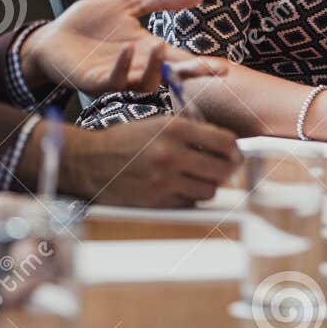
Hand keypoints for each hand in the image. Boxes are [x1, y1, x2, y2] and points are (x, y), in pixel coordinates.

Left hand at [20, 0, 228, 95]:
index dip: (202, 65)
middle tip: (209, 69)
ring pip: (145, 83)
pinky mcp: (94, 81)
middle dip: (190, 74)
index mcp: (148, 51)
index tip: (224, 68)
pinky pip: (113, 80)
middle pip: (170, 76)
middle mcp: (137, 68)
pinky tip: (127, 49)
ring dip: (154, 67)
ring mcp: (117, 77)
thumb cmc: (91, 22)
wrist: (54, 35)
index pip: (181, 60)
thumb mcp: (130, 2)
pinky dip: (123, 66)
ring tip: (159, 45)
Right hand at [64, 114, 241, 206]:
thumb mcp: (158, 124)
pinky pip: (189, 203)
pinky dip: (189, 197)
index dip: (235, 150)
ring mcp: (165, 181)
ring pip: (209, 190)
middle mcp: (172, 154)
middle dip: (226, 170)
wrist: (91, 161)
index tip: (235, 154)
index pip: (224, 142)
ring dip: (208, 185)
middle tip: (224, 169)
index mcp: (174, 129)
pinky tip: (178, 187)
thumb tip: (226, 148)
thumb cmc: (126, 140)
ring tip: (197, 178)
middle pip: (222, 170)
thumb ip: (191, 133)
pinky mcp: (158, 201)